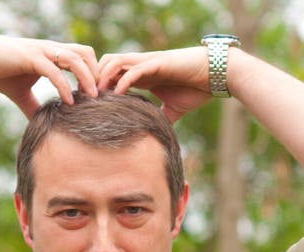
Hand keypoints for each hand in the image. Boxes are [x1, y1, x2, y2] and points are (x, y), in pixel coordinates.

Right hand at [0, 34, 97, 116]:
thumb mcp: (21, 94)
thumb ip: (34, 108)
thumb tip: (41, 126)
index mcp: (51, 54)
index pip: (81, 58)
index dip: (92, 74)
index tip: (97, 96)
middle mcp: (50, 49)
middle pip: (85, 53)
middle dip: (96, 73)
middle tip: (101, 97)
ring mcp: (42, 51)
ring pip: (75, 58)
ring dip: (86, 78)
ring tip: (92, 98)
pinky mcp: (32, 57)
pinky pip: (55, 71)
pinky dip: (65, 86)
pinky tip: (69, 102)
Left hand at [97, 47, 211, 121]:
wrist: (215, 76)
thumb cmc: (196, 89)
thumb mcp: (174, 109)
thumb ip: (162, 118)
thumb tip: (156, 138)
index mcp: (142, 75)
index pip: (112, 75)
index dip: (100, 86)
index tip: (91, 105)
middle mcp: (142, 66)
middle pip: (107, 64)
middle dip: (95, 79)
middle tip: (88, 99)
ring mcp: (148, 62)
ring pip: (116, 61)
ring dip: (104, 77)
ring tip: (98, 96)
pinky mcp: (158, 63)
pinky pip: (135, 68)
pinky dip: (123, 80)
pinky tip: (117, 94)